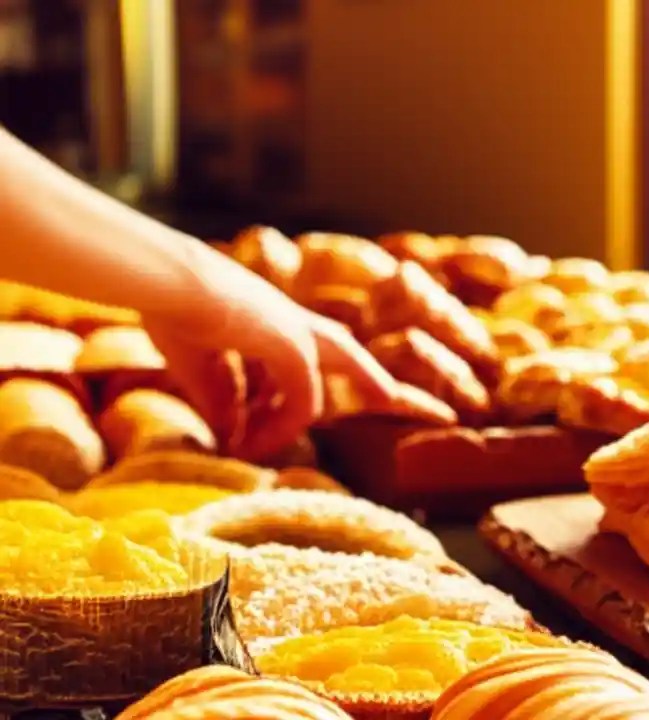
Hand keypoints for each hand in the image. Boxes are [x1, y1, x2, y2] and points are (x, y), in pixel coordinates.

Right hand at [143, 245, 397, 461]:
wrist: (168, 281)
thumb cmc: (171, 311)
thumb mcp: (197, 364)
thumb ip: (219, 400)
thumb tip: (232, 437)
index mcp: (264, 315)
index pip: (297, 344)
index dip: (279, 391)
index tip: (241, 429)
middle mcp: (286, 318)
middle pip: (340, 344)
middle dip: (366, 372)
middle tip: (392, 398)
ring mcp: (293, 329)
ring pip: (340, 363)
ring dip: (313, 412)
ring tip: (307, 446)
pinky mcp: (292, 345)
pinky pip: (302, 399)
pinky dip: (283, 426)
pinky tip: (256, 444)